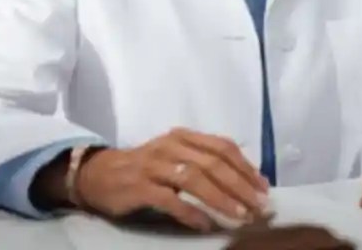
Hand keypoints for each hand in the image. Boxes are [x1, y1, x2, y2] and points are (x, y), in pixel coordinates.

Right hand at [74, 128, 268, 231]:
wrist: (98, 174)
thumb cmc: (145, 168)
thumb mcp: (175, 156)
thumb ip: (204, 162)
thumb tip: (246, 181)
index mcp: (184, 137)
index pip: (222, 147)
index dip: (246, 167)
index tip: (263, 187)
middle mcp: (170, 146)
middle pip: (213, 163)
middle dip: (240, 185)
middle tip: (258, 206)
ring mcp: (154, 166)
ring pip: (194, 179)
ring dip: (221, 198)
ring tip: (240, 215)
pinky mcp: (139, 187)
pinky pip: (169, 200)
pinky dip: (190, 212)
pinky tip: (205, 224)